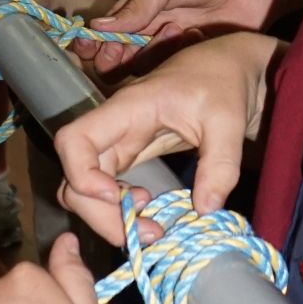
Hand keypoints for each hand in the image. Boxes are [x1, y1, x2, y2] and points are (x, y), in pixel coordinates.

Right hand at [53, 31, 278, 245]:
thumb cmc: (223, 83)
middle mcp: (114, 129)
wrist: (229, 69)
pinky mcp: (130, 157)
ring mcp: (119, 145)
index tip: (119, 197)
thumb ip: (220, 163)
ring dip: (109, 219)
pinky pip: (107, 191)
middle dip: (101, 214)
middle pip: (73, 178)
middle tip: (147, 234)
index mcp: (128, 109)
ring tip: (153, 231)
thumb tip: (205, 209)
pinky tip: (151, 217)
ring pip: (85, 190)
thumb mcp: (228, 120)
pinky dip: (121, 213)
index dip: (81, 174)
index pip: (74, 140)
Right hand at [86, 0, 302, 75]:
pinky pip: (172, 68)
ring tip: (147, 54)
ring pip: (145, 62)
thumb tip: (98, 27)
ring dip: (140, 62)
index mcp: (142, 3)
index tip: (85, 50)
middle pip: (123, 50)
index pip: (110, 26)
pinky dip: (167, 66)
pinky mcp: (195, 57)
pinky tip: (172, 58)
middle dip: (112, 58)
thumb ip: (137, 6)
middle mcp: (154, 25)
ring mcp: (174, 43)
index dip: (95, 40)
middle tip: (109, 65)